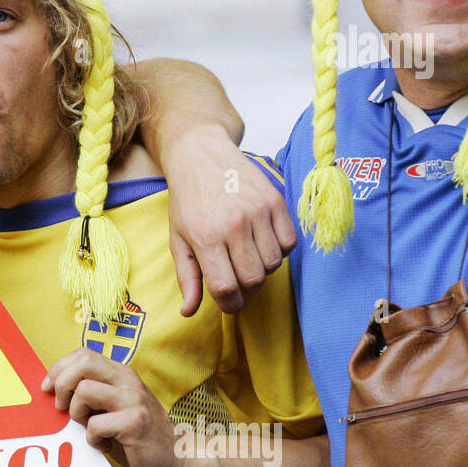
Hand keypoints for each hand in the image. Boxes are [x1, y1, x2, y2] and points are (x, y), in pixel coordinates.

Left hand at [42, 348, 188, 466]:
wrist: (178, 459)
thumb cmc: (139, 436)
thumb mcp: (116, 407)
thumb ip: (94, 395)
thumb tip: (55, 390)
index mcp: (122, 374)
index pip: (84, 354)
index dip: (59, 368)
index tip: (48, 388)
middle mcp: (128, 381)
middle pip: (82, 363)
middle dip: (61, 384)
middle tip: (61, 407)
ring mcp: (133, 400)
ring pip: (85, 391)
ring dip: (76, 413)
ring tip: (89, 428)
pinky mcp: (134, 423)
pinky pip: (94, 425)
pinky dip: (92, 439)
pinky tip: (104, 446)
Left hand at [161, 126, 296, 315]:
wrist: (201, 154)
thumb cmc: (187, 200)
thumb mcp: (178, 239)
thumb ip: (187, 277)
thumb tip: (189, 312)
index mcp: (205, 237)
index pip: (226, 288)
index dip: (230, 304)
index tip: (229, 303)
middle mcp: (234, 225)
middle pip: (253, 280)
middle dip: (246, 287)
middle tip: (236, 276)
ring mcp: (257, 212)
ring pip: (273, 264)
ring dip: (262, 268)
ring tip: (247, 255)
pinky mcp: (276, 201)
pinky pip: (289, 243)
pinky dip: (280, 250)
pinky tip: (263, 241)